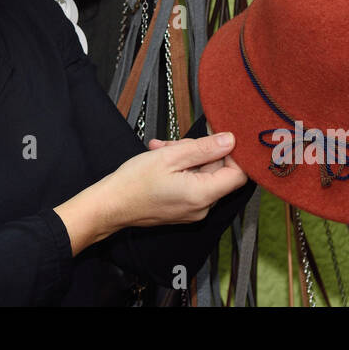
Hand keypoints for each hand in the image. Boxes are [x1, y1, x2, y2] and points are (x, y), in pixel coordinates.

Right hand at [103, 133, 248, 230]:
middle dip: (201, 151)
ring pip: (202, 175)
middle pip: (217, 172)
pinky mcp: (182, 209)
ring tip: (162, 148)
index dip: (233, 154)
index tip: (219, 139)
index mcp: (202, 195)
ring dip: (186, 157)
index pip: (238, 175)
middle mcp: (202, 207)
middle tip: (177, 142)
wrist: (110, 205)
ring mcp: (192, 210)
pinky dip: (181, 169)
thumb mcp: (170, 157)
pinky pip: (191, 184)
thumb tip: (230, 140)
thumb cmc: (134, 183)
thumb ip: (204, 148)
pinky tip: (162, 158)